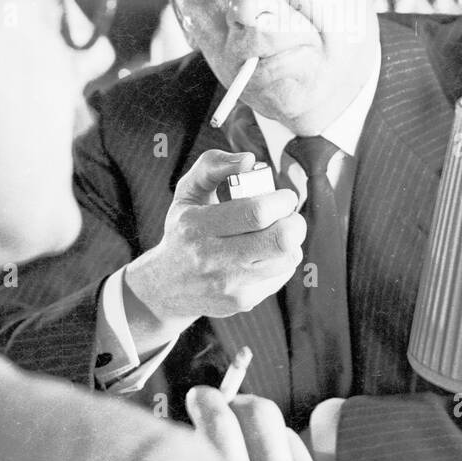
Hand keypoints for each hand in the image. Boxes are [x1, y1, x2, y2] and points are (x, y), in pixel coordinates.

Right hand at [124, 149, 304, 326]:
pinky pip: (282, 275)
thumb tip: (249, 160)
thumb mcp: (188, 192)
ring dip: (290, 241)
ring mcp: (229, 284)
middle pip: (280, 240)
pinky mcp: (242, 300)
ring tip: (274, 232)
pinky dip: (281, 260)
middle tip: (286, 214)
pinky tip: (263, 253)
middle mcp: (213, 258)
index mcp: (198, 226)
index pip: (256, 213)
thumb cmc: (184, 230)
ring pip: (287, 258)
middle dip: (294, 221)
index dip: (281, 200)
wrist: (167, 286)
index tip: (283, 196)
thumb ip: (214, 165)